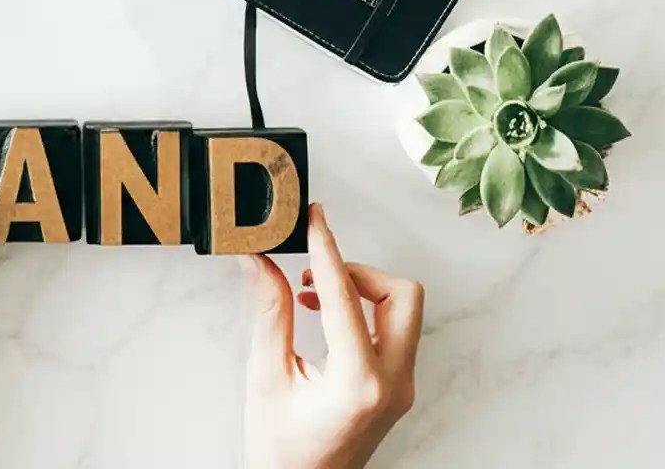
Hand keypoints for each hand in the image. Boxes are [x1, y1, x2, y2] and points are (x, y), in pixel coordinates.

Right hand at [243, 204, 424, 468]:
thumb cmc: (281, 448)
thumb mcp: (267, 377)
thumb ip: (269, 313)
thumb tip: (261, 261)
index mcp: (358, 383)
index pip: (346, 297)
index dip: (327, 249)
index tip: (314, 218)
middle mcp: (392, 384)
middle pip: (401, 295)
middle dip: (360, 271)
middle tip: (317, 268)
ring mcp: (402, 387)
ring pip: (404, 310)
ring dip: (363, 290)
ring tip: (315, 294)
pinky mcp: (399, 387)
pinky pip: (394, 331)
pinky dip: (364, 312)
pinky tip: (326, 315)